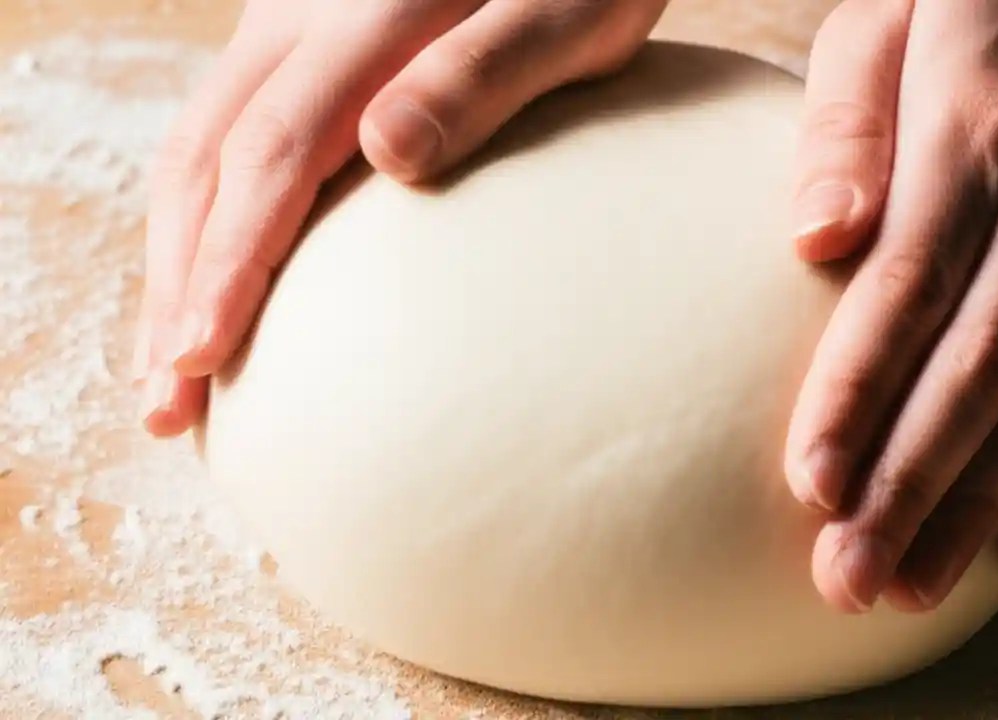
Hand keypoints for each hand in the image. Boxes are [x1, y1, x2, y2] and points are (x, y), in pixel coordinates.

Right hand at [135, 0, 665, 435]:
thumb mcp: (561, 16)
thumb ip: (483, 74)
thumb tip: (390, 151)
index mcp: (364, 20)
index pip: (271, 153)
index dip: (228, 261)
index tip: (199, 356)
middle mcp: (302, 18)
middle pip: (207, 161)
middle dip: (177, 287)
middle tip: (164, 408)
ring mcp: (291, 25)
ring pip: (200, 148)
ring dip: (173, 261)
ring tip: (165, 369)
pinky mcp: (301, 41)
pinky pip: (228, 132)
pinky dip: (206, 218)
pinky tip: (209, 279)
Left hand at [785, 0, 997, 611]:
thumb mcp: (889, 22)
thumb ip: (843, 127)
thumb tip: (814, 239)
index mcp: (978, 132)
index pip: (911, 286)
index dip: (860, 392)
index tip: (807, 482)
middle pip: (983, 369)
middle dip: (912, 486)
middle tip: (846, 577)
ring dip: (985, 508)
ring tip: (911, 587)